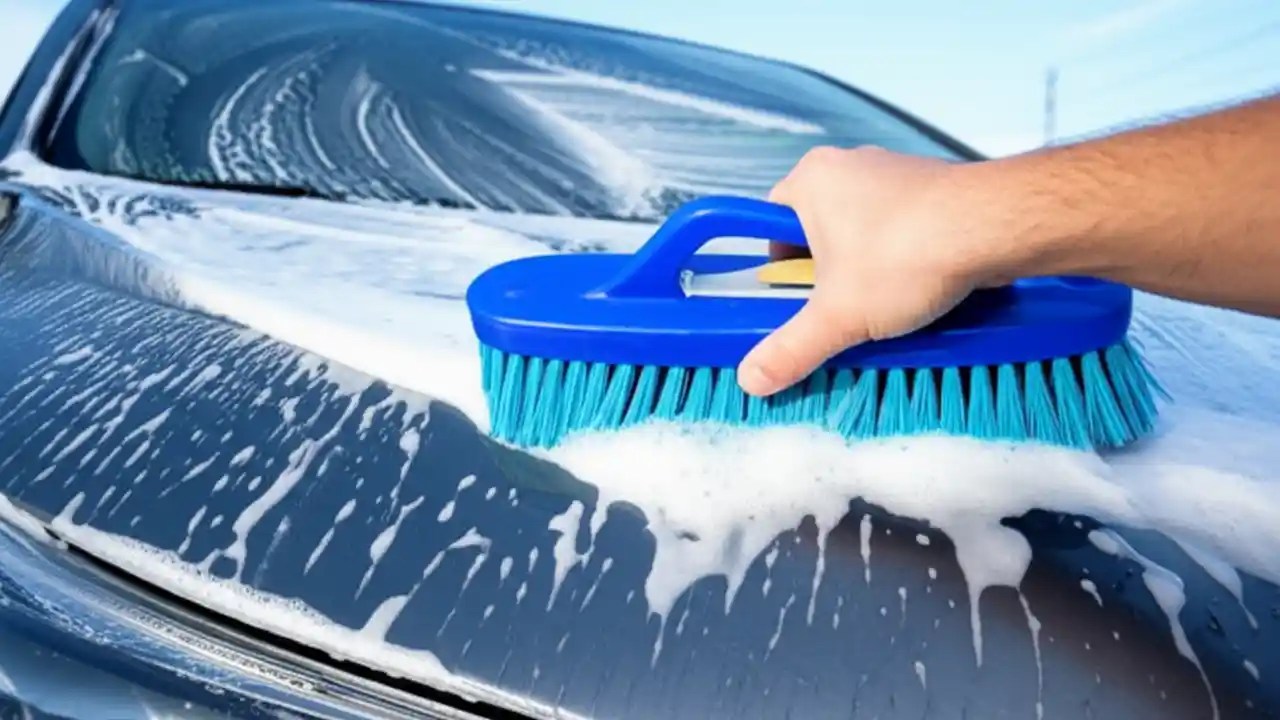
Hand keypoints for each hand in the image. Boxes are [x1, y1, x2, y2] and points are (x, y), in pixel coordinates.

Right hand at [737, 145, 998, 396]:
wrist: (995, 227)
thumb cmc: (902, 258)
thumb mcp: (837, 317)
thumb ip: (791, 349)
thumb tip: (751, 380)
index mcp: (811, 179)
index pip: (771, 222)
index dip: (777, 266)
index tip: (795, 298)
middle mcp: (850, 164)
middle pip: (818, 228)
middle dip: (826, 272)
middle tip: (839, 309)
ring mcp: (896, 171)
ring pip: (863, 228)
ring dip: (866, 266)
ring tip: (884, 304)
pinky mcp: (935, 186)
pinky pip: (903, 226)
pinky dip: (904, 255)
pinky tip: (920, 287)